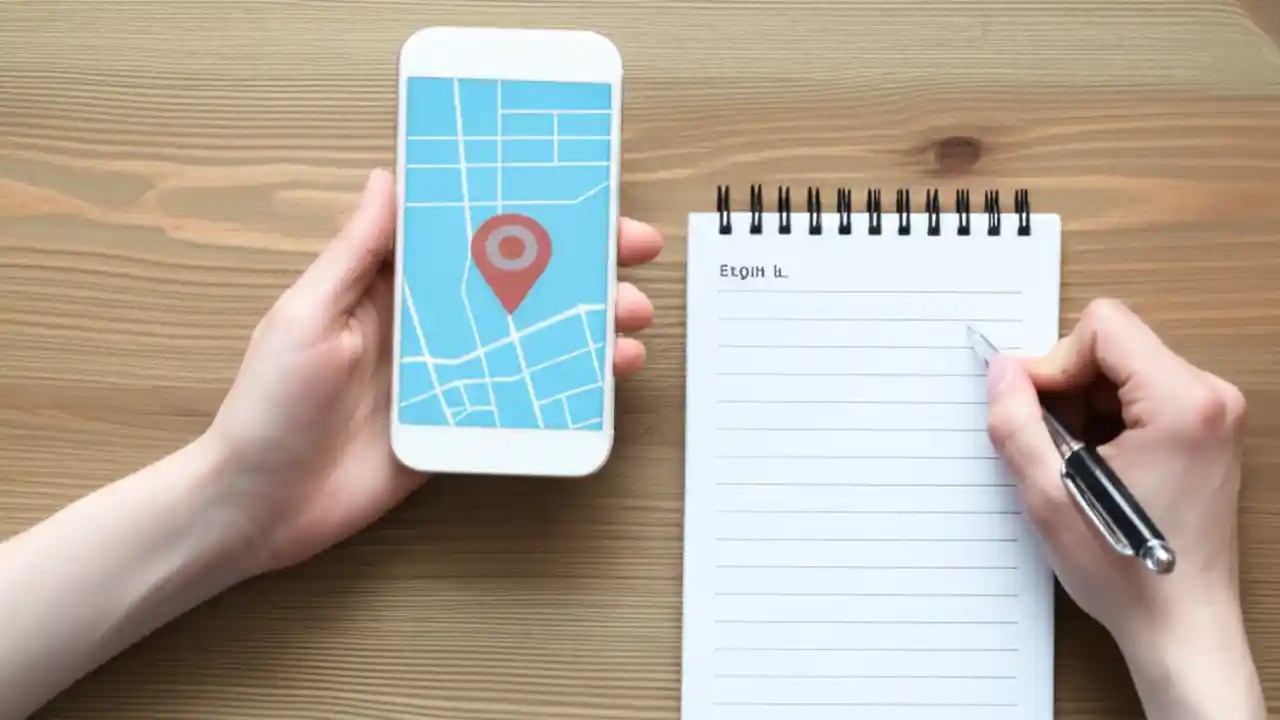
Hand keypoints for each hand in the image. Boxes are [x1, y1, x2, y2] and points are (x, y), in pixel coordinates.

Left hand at [203, 169, 662, 575]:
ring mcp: (448, 375)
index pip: (469, 233)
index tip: (577, 197)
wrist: (258, 506)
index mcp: (388, 286)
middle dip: (581, 265)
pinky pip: (524, 397)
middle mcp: (426, 324)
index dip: (526, 212)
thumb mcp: (307, 316)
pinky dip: (568, 387)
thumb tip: (387, 179)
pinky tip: (601, 379)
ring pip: (532, 336)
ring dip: (587, 324)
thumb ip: (355, 253)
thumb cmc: (267, 408)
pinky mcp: (460, 421)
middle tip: (632, 252)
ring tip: (632, 319)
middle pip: (517, 281)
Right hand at [985, 298, 1263, 717]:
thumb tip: (1002, 372)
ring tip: (1076, 466)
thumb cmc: (1129, 575)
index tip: (1034, 411)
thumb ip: (1016, 424)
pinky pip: (1141, 396)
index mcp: (1183, 403)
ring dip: (1085, 408)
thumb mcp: (1048, 497)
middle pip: (1114, 346)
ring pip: (1123, 371)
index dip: (1053, 363)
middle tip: (1053, 447)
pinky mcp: (1207, 432)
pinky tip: (1097, 468)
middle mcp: (1210, 398)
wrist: (1182, 627)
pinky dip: (1107, 421)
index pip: (1104, 327)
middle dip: (1068, 389)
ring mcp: (1213, 415)